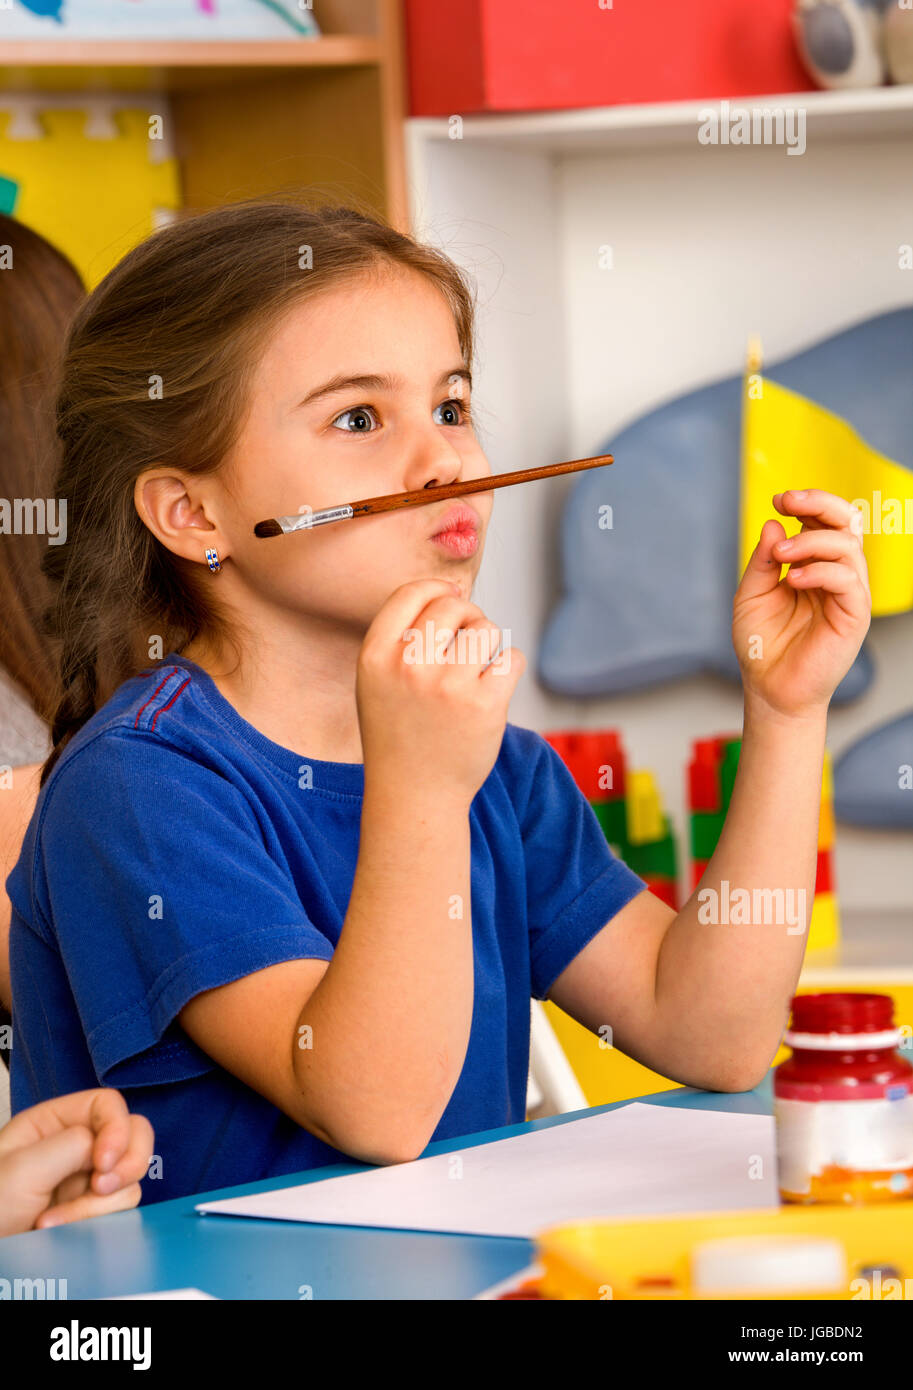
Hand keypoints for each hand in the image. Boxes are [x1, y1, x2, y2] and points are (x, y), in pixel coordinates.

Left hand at [0, 1088, 153, 1236]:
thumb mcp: (22, 1169)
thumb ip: (71, 1146)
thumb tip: (110, 1150)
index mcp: (53, 1123)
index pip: (107, 1105)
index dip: (116, 1129)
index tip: (104, 1163)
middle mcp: (76, 1147)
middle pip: (133, 1135)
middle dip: (127, 1164)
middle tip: (102, 1187)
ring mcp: (85, 1181)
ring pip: (129, 1178)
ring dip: (99, 1204)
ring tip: (57, 1220)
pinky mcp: (91, 1212)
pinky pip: (119, 1209)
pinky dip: (96, 1222)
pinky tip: (63, 1231)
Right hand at [356, 578, 525, 805]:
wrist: (414, 795)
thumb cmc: (400, 732)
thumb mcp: (377, 680)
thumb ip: (404, 634)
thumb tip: (454, 586)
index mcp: (375, 656)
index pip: (412, 592)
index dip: (437, 590)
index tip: (450, 602)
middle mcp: (408, 667)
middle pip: (453, 605)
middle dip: (467, 616)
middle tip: (465, 645)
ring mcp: (447, 687)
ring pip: (486, 629)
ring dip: (487, 644)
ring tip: (474, 671)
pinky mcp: (484, 705)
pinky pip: (511, 658)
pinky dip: (507, 669)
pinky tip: (491, 688)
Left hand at [732, 489, 871, 719]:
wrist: (769, 689)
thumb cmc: (762, 645)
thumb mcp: (751, 594)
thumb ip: (762, 560)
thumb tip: (775, 524)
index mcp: (813, 565)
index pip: (823, 521)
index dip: (806, 503)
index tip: (778, 501)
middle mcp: (835, 575)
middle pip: (847, 522)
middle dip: (820, 503)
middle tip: (788, 501)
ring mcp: (847, 594)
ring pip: (849, 546)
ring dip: (812, 542)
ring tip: (781, 556)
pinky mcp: (854, 616)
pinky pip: (849, 580)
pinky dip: (821, 572)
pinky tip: (794, 580)